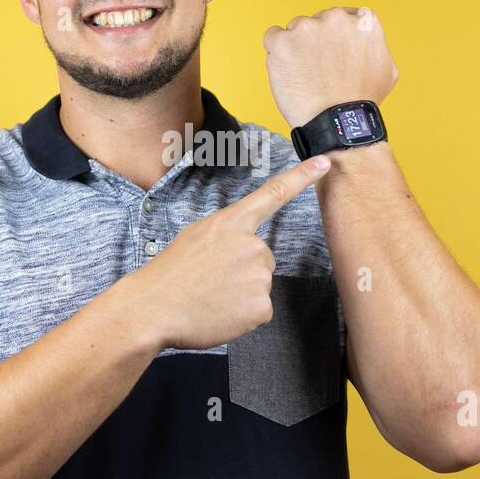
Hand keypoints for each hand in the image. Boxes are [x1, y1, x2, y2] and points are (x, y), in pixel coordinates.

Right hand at [131, 155, 332, 350]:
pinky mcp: (261, 305)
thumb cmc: (169, 275)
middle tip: (210, 281)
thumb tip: (243, 251)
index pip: (273, 194)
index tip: (326, 162)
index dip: (302, 177)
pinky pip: (258, 311)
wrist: (153, 309)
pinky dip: (242, 316)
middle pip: (263, 259)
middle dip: (242, 272)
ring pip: (259, 286)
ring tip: (210, 297)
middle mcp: (252, 245)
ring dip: (240, 295)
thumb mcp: (195, 238)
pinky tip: (219, 313)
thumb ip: (226, 236)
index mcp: (232, 223)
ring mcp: (259, 275)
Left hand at [263, 6, 397, 127]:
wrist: (338, 122)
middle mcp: (335, 18)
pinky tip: (286, 69)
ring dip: (296, 46)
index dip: (337, 37)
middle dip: (316, 41)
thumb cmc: (361, 100)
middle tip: (318, 69)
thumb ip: (375, 45)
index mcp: (363, 21)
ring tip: (304, 74)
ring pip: (295, 29)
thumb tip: (364, 39)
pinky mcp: (282, 41)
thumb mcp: (387, 69)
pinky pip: (272, 36)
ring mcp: (307, 28)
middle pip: (318, 21)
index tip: (333, 53)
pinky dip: (276, 51)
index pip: (345, 17)